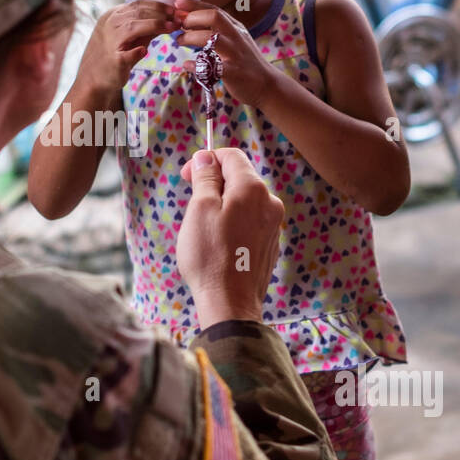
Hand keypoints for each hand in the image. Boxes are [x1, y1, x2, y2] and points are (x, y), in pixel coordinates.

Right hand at [76, 0, 180, 98]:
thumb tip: (168, 18)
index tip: (174, 10)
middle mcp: (109, 25)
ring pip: (133, 26)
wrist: (94, 80)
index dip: (158, 5)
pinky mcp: (113, 61)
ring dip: (155, 25)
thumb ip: (145, 27)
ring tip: (172, 28)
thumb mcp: (129, 37)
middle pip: (138, 12)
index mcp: (112, 16)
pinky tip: (144, 51)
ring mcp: (110, 42)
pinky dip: (136, 52)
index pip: (137, 5)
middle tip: (178, 18)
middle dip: (161, 13)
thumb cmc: (113, 57)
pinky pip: (126, 54)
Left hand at [174, 0, 276, 108]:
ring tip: (180, 41)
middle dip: (193, 18)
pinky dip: (196, 65)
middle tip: (179, 26)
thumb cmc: (245, 62)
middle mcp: (236, 37)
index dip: (195, 4)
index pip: (214, 9)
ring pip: (212, 39)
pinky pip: (212, 67)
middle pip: (214, 17)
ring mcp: (236, 54)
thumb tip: (190, 23)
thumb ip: (217, 31)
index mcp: (235, 28)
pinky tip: (187, 65)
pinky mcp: (234, 72)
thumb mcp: (234, 40)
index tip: (177, 3)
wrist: (267, 84)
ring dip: (191, 38)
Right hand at [178, 148, 283, 328]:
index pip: (231, 156)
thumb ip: (205, 178)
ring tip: (203, 229)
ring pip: (244, 201)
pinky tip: (219, 244)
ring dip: (222, 205)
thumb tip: (205, 157)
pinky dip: (233, 223)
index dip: (206, 159)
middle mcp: (270, 203)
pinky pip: (250, 222)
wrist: (230, 303)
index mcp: (253, 188)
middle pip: (239, 178)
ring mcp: (273, 225)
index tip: (187, 174)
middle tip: (191, 204)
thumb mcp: (199, 209)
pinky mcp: (270, 245)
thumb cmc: (210, 256)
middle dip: (213, 184)